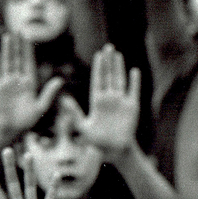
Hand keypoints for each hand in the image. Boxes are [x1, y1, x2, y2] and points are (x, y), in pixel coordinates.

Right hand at [0, 34, 63, 140]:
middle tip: (19, 30)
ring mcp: (5, 83)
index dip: (28, 49)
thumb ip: (49, 93)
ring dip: (7, 50)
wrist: (10, 130)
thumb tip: (61, 80)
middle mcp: (17, 80)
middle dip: (18, 45)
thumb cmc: (26, 122)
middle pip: (17, 59)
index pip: (29, 62)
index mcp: (29, 83)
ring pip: (6, 62)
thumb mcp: (40, 107)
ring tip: (8, 37)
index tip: (29, 36)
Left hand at [61, 45, 140, 160]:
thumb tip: (63, 99)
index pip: (98, 80)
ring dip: (119, 67)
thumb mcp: (83, 127)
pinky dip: (134, 82)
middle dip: (108, 62)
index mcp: (97, 102)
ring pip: (120, 80)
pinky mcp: (132, 107)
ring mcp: (121, 102)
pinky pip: (133, 91)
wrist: (115, 151)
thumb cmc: (98, 143)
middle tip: (108, 47)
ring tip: (118, 54)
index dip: (98, 67)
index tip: (98, 55)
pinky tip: (134, 71)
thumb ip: (74, 113)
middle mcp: (109, 99)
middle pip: (108, 76)